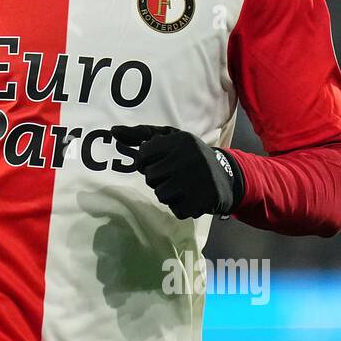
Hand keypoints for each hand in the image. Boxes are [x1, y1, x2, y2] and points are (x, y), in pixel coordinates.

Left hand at [111, 125, 242, 219]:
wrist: (228, 176)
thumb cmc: (189, 156)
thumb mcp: (169, 139)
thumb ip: (140, 135)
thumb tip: (112, 130)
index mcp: (179, 139)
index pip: (143, 155)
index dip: (146, 163)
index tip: (158, 163)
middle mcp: (188, 156)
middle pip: (150, 177)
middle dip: (158, 179)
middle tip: (173, 176)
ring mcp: (197, 178)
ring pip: (161, 194)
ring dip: (168, 194)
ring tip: (182, 187)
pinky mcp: (203, 199)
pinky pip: (176, 210)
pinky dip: (181, 207)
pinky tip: (191, 197)